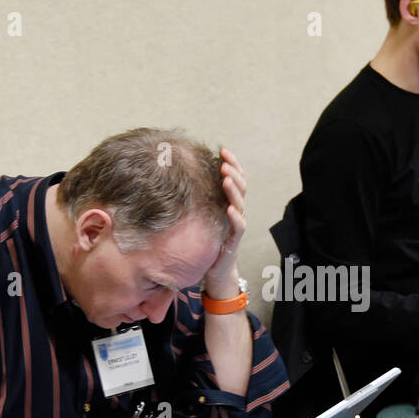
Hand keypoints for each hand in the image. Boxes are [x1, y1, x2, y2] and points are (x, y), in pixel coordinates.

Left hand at [202, 147, 246, 298]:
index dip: (232, 163)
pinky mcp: (235, 240)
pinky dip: (235, 217)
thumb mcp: (203, 214)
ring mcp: (237, 225)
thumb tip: (178, 175)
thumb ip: (199, 197)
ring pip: (240, 203)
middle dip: (234, 172)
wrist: (216, 268)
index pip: (235, 178)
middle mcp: (236, 211)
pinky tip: (230, 209)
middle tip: (225, 161)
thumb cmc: (208, 239)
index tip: (223, 149)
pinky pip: (239, 226)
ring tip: (226, 178)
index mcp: (229, 202)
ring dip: (234, 190)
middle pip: (241, 187)